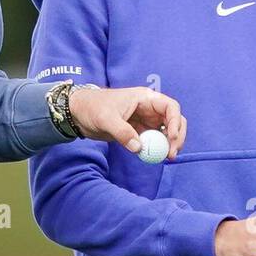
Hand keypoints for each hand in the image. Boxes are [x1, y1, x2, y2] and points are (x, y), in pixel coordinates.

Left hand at [67, 86, 184, 158]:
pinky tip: (153, 156)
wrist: (78, 114)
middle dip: (177, 136)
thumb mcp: (106, 118)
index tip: (171, 137)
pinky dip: (157, 149)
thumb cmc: (92, 107)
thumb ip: (122, 133)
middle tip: (172, 153)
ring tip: (166, 157)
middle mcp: (149, 108)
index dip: (175, 121)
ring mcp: (145, 121)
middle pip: (173, 121)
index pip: (170, 106)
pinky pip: (153, 141)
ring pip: (166, 132)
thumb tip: (139, 148)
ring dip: (169, 144)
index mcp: (145, 98)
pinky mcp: (138, 132)